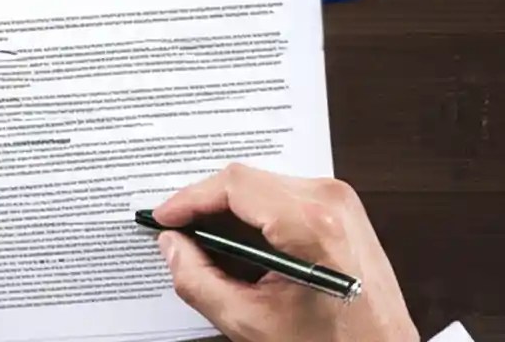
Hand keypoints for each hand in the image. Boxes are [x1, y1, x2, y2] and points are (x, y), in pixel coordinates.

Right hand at [153, 164, 418, 341]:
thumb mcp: (251, 323)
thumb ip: (199, 281)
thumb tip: (173, 247)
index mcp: (313, 223)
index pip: (234, 185)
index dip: (189, 198)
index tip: (163, 217)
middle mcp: (331, 200)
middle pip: (246, 180)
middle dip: (206, 204)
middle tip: (177, 231)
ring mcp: (340, 201)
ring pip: (262, 184)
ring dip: (228, 208)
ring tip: (202, 237)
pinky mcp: (341, 209)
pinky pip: (283, 194)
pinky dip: (252, 212)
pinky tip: (235, 238)